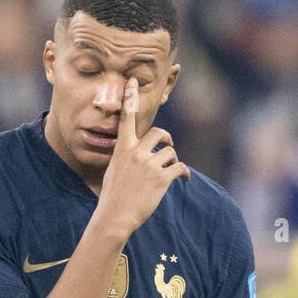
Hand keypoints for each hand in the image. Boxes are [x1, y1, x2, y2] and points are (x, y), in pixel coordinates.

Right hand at [94, 78, 190, 237]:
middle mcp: (136, 152)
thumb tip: (136, 155)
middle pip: (159, 134)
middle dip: (167, 139)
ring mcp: (149, 165)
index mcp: (122, 148)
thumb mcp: (113, 171)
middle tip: (168, 146)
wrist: (115, 216)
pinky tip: (184, 179)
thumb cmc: (112, 197)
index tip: (132, 81)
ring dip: (173, 161)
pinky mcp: (162, 178)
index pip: (126, 118)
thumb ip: (125, 158)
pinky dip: (184, 173)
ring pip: (170, 153)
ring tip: (171, 172)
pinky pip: (180, 168)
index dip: (130, 98)